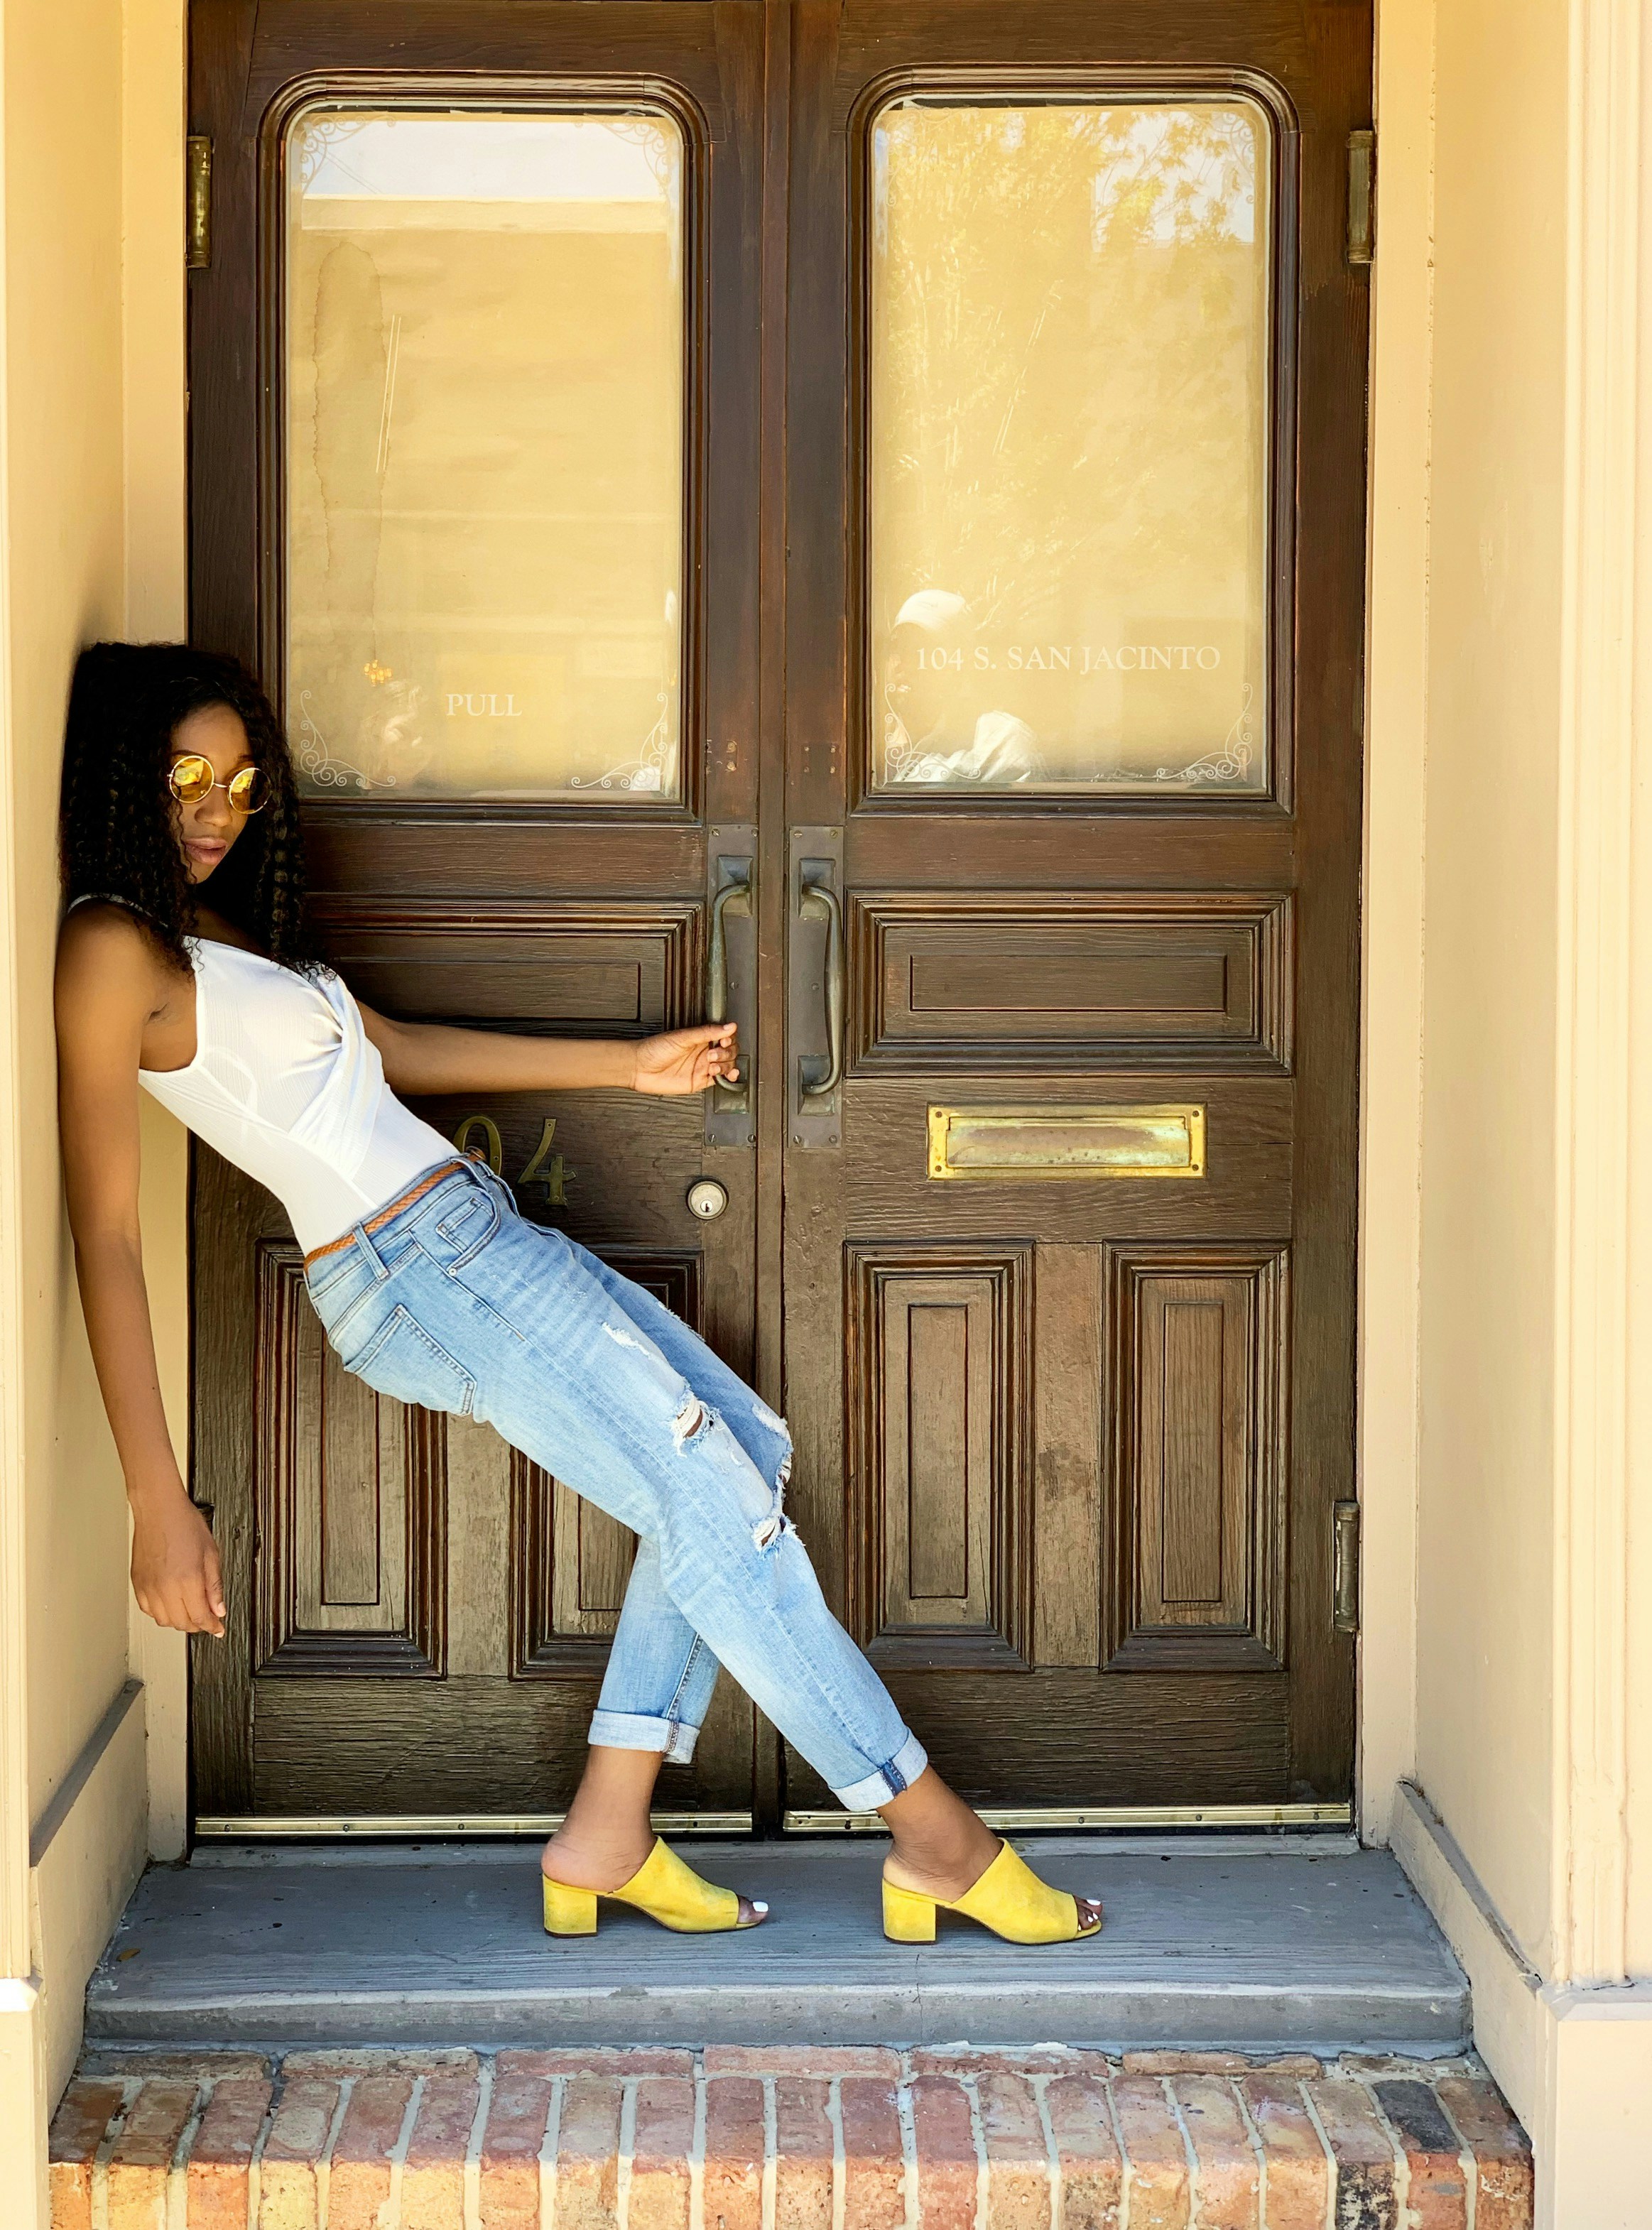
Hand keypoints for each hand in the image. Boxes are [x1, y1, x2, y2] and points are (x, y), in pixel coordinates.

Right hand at [130, 1488, 225, 1636]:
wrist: (159, 1510)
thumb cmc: (184, 1524)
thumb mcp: (211, 1554)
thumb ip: (215, 1586)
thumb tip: (219, 1609)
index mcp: (187, 1580)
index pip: (200, 1617)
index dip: (212, 1626)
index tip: (218, 1628)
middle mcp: (165, 1587)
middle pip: (182, 1623)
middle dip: (197, 1625)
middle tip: (207, 1618)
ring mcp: (148, 1587)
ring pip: (163, 1620)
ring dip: (179, 1620)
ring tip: (190, 1610)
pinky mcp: (137, 1583)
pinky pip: (148, 1610)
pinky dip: (160, 1612)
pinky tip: (170, 1603)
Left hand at [632, 1023, 739, 1096]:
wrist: (639, 1068)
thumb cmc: (653, 1049)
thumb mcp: (683, 1037)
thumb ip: (707, 1032)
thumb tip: (729, 1026)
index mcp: (700, 1037)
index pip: (724, 1036)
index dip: (729, 1038)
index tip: (724, 1040)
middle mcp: (703, 1051)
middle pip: (729, 1051)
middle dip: (726, 1053)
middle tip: (712, 1054)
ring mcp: (702, 1066)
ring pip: (726, 1065)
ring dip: (725, 1065)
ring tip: (712, 1065)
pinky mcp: (699, 1081)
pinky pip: (719, 1080)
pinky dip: (727, 1078)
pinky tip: (726, 1075)